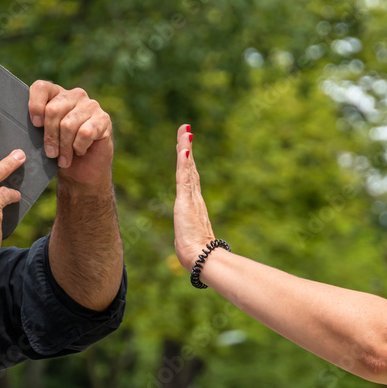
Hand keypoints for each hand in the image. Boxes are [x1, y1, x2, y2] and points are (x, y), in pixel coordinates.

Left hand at [28, 80, 112, 187]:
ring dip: (64, 147)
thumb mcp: (42, 138)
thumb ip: (37, 125)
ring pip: (68, 124)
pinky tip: (80, 151)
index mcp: (56, 95)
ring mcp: (91, 106)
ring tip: (64, 159)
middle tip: (51, 154)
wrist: (82, 173)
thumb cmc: (60, 154)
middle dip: (50, 136)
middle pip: (53, 110)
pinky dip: (79, 147)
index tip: (35, 125)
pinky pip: (85, 132)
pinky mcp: (104, 119)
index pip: (41, 88)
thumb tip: (29, 124)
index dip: (35, 105)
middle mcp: (75, 96)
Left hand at [174, 124, 215, 268]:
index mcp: (194, 204)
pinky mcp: (187, 201)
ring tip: (185, 131)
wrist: (202, 258)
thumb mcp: (189, 239)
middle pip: (190, 167)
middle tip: (186, 128)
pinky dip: (184, 163)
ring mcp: (191, 198)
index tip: (187, 146)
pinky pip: (184, 178)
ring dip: (185, 148)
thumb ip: (191, 236)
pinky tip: (184, 150)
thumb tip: (193, 246)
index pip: (190, 178)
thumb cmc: (197, 253)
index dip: (188, 161)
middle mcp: (194, 197)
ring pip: (187, 168)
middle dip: (186, 147)